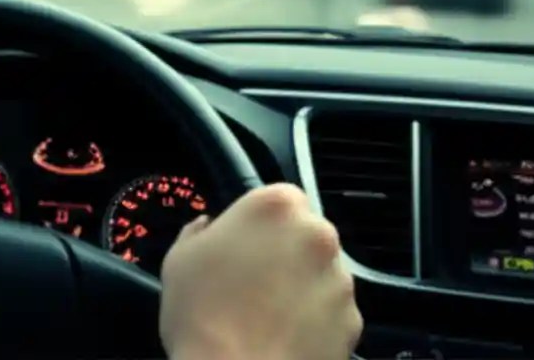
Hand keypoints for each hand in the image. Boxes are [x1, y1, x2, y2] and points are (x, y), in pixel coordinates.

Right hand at [159, 183, 361, 359]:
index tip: (243, 245)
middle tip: (252, 281)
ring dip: (300, 285)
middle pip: (305, 233)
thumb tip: (207, 228)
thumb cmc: (202, 315)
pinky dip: (315, 319)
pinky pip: (332, 311)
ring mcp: (340, 279)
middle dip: (284, 252)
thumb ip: (200, 231)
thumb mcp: (180, 259)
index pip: (280, 198)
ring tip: (265, 314)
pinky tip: (282, 334)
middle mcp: (316, 234)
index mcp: (276, 206)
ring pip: (320, 273)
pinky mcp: (353, 319)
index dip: (259, 223)